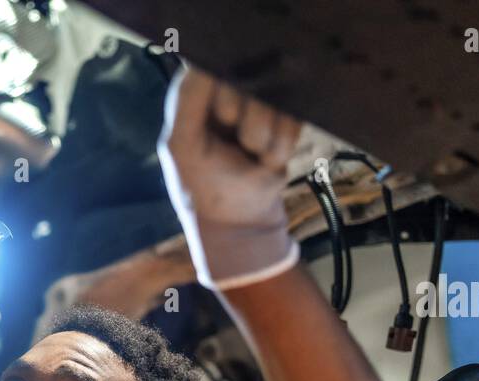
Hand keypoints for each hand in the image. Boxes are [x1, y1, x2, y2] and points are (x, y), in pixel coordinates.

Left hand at [158, 66, 301, 289]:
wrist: (240, 223)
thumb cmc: (203, 187)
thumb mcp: (184, 145)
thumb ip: (189, 99)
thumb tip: (206, 59)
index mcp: (195, 94)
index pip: (216, 64)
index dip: (227, 92)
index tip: (227, 119)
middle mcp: (227, 90)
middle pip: (254, 79)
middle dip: (252, 121)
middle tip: (241, 146)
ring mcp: (259, 102)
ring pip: (278, 98)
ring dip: (269, 138)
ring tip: (254, 158)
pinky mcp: (286, 118)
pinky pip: (295, 117)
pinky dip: (283, 144)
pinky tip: (268, 161)